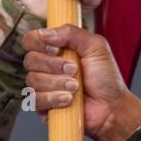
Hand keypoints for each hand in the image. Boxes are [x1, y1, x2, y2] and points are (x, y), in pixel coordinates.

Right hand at [23, 24, 140, 140]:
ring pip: (33, 81)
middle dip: (53, 65)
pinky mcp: (44, 106)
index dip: (39, 43)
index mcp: (56, 49)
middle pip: (30, 60)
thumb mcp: (95, 47)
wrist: (111, 107)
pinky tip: (68, 100)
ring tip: (75, 87)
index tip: (56, 49)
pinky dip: (54, 99)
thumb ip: (72, 33)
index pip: (31, 40)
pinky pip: (36, 100)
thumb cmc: (106, 79)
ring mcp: (44, 87)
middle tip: (73, 70)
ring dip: (57, 83)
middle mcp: (47, 67)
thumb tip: (46, 32)